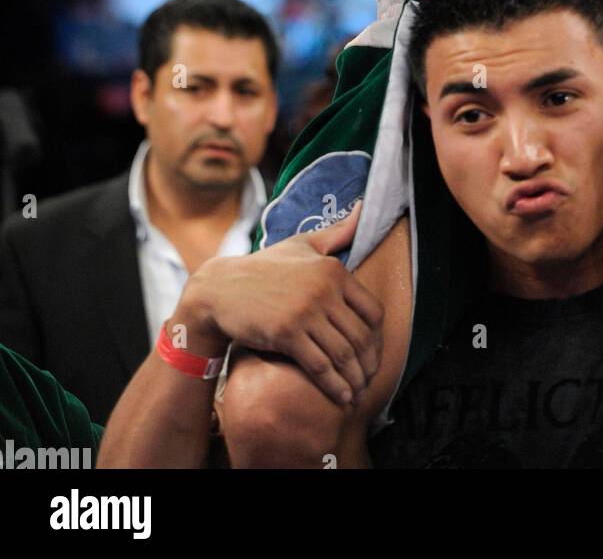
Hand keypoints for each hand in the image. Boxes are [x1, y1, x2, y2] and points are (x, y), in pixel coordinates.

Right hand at [177, 202, 383, 404]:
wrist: (220, 289)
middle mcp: (323, 289)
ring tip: (358, 393)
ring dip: (355, 379)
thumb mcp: (302, 244)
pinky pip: (320, 365)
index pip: (372, 311)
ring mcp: (305, 311)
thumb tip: (363, 207)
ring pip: (343, 354)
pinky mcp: (286, 333)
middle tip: (369, 380)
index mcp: (333, 269)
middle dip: (369, 364)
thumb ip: (337, 232)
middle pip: (361, 337)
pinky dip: (334, 385)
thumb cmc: (264, 268)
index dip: (378, 338)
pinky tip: (341, 397)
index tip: (375, 354)